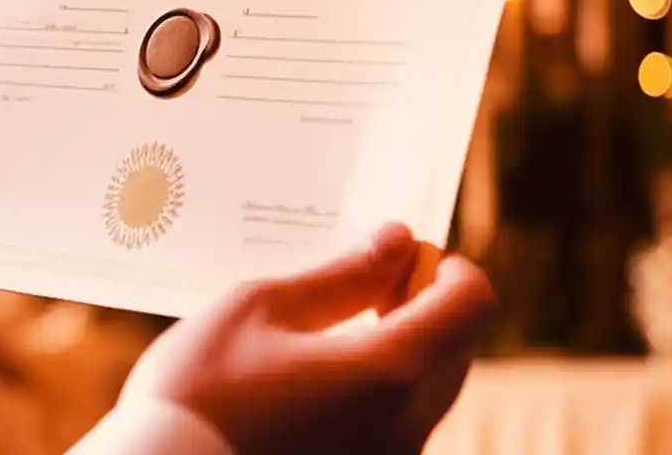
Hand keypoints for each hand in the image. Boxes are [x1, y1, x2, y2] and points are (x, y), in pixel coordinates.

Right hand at [119, 224, 494, 454]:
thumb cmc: (197, 392)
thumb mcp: (261, 310)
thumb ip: (341, 276)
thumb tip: (398, 242)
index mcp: (390, 373)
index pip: (473, 303)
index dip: (444, 266)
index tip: (393, 258)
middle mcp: (406, 428)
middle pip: (457, 347)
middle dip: (420, 306)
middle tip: (353, 286)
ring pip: (426, 389)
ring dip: (395, 347)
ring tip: (320, 332)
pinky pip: (394, 425)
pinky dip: (373, 389)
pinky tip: (306, 379)